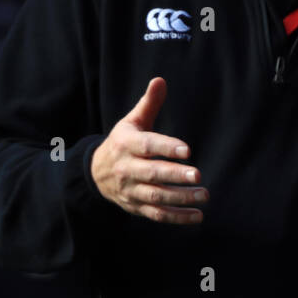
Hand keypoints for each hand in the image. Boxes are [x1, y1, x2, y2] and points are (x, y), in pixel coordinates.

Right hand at [91, 77, 206, 223]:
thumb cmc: (122, 142)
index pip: (147, 146)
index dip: (167, 148)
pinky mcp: (136, 207)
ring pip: (155, 196)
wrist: (94, 173)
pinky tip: (198, 215)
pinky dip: (177, 217)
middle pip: (152, 173)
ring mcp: (130, 190)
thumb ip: (148, 103)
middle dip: (174, 175)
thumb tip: (160, 80)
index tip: (187, 150)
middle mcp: (127, 169)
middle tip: (198, 175)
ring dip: (180, 198)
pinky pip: (157, 214)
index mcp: (126, 145)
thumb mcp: (131, 122)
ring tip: (203, 195)